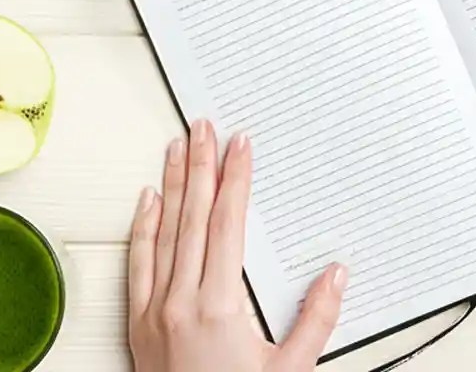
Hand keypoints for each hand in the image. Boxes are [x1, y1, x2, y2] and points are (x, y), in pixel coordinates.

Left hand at [129, 120, 346, 371]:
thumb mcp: (290, 371)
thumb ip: (316, 320)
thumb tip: (338, 273)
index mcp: (218, 306)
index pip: (227, 224)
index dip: (235, 180)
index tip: (241, 146)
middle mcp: (179, 301)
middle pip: (192, 217)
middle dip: (200, 166)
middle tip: (204, 128)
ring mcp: (154, 310)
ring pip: (163, 232)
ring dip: (171, 184)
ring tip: (176, 148)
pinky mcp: (137, 323)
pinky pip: (138, 263)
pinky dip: (142, 227)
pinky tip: (147, 200)